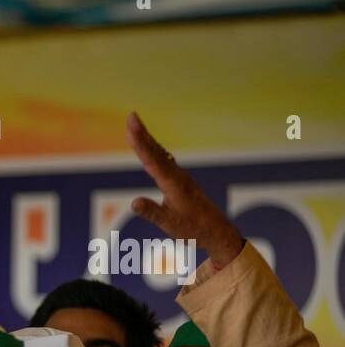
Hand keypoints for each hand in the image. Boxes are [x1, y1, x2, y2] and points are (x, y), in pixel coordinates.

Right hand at [126, 112, 243, 268]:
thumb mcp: (170, 224)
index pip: (152, 160)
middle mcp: (177, 176)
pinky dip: (154, 151)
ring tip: (135, 127)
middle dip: (142, 134)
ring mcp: (179, 177)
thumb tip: (134, 202)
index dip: (140, 142)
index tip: (131, 127)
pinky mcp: (180, 181)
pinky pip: (163, 161)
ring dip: (147, 140)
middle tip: (131, 116)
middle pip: (156, 151)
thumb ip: (152, 212)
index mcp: (174, 184)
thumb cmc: (193, 229)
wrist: (215, 230)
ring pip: (160, 154)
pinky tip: (150, 147)